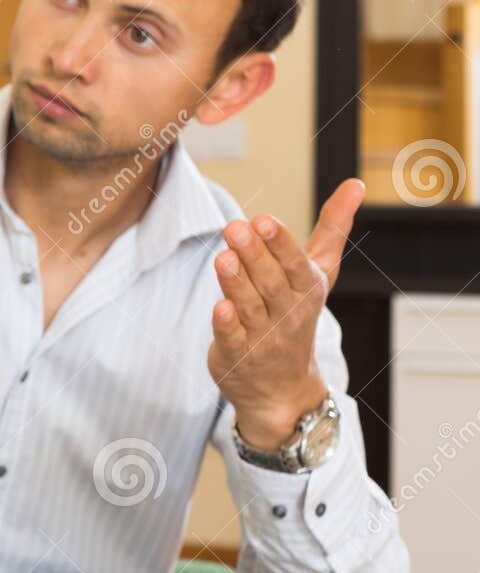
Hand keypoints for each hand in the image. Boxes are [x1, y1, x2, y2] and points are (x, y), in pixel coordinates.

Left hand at [208, 179, 364, 448]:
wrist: (283, 388)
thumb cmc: (296, 316)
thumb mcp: (318, 274)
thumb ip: (331, 229)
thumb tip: (354, 184)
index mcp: (306, 290)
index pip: (296, 265)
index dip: (281, 244)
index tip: (264, 219)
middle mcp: (287, 314)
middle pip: (271, 282)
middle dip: (255, 254)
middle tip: (235, 226)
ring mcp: (262, 337)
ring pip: (250, 307)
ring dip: (236, 282)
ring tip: (223, 256)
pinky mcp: (236, 356)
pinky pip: (232, 339)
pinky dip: (226, 324)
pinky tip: (218, 306)